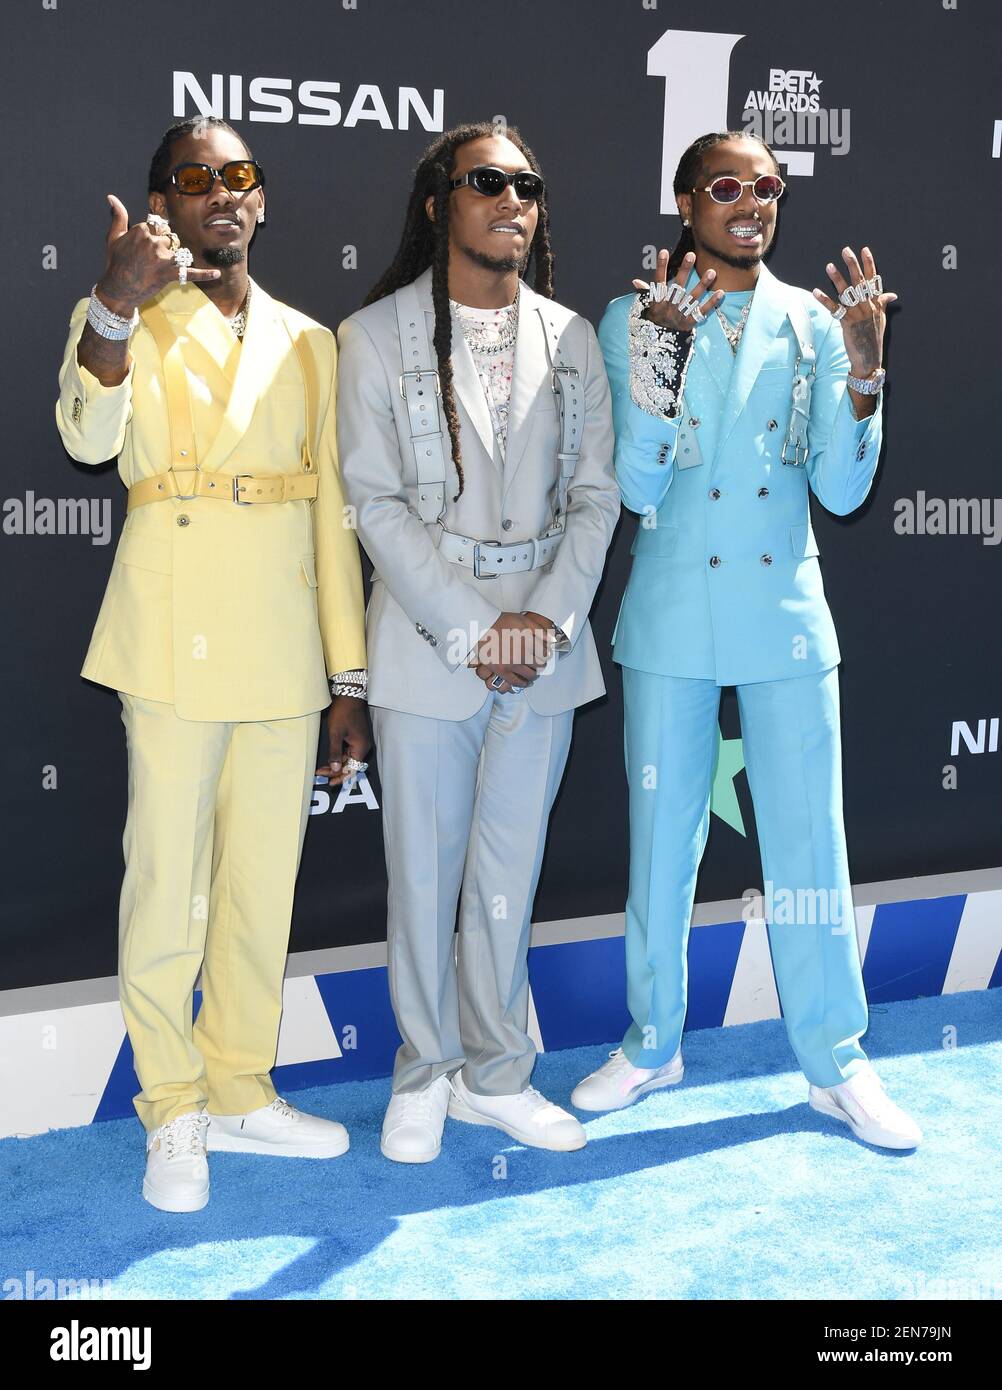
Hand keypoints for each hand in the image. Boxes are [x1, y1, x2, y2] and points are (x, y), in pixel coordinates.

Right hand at [95, 194, 220, 315]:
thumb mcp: (114, 237)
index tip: (147, 248)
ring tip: (159, 268)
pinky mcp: (169, 274)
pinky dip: (205, 275)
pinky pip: (190, 273)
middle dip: (166, 248)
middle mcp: (154, 242)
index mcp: (142, 230)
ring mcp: (162, 259)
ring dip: (175, 258)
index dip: (156, 237)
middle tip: (152, 260)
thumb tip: (112, 197)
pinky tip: (217, 275)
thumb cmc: (116, 262)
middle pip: (171, 239)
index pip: (160, 227)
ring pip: (179, 252)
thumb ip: (118, 216)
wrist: (118, 288)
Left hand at [316, 696, 371, 785]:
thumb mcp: (336, 734)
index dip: (340, 777)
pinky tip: (331, 759)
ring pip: (349, 759)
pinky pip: (349, 752)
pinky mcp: (356, 738)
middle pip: (350, 765)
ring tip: (323, 768)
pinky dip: (340, 757)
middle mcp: (363, 747)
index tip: (329, 782)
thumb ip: (335, 753)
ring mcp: (360, 742)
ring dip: (337, 764)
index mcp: (360, 747)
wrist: (349, 696)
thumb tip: (336, 769)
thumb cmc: (343, 713)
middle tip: (321, 774)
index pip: (352, 769)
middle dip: (336, 771)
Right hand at [471, 612, 551, 693]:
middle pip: (539, 665)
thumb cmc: (501, 622)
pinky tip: (526, 682)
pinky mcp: (501, 670)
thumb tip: (551, 640)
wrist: (482, 627)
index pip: (545, 653)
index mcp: (528, 641)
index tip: (544, 655)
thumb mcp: (523, 620)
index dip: (546, 654)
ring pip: (530, 675)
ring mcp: (511, 663)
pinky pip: (516, 682)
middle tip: (539, 663)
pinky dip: (523, 683)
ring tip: (533, 672)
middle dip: (541, 664)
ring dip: (534, 674)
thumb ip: (539, 630)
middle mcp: (521, 653)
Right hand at [632, 249, 723, 331]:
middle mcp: (670, 306)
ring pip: (692, 297)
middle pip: (678, 286)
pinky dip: (712, 303)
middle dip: (684, 270)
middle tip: (691, 254)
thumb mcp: (648, 308)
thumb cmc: (654, 322)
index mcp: (658, 301)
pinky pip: (702, 312)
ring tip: (712, 271)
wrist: (658, 345)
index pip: (658, 282)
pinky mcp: (690, 322)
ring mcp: (680, 314)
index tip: (663, 251)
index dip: (661, 267)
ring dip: (702, 284)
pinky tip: (721, 293)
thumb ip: (644, 293)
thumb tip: (635, 281)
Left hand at [812, 245, 896, 377]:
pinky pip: (834, 308)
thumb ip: (883, 303)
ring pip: (846, 292)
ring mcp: (857, 314)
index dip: (869, 264)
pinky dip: (824, 300)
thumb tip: (892, 294)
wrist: (869, 357)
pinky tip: (816, 291)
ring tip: (829, 266)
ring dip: (837, 278)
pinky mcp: (847, 323)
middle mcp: (868, 305)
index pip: (873, 279)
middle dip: (852, 264)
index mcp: (876, 302)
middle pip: (859, 281)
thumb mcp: (882, 318)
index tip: (864, 249)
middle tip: (845, 250)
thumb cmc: (874, 337)